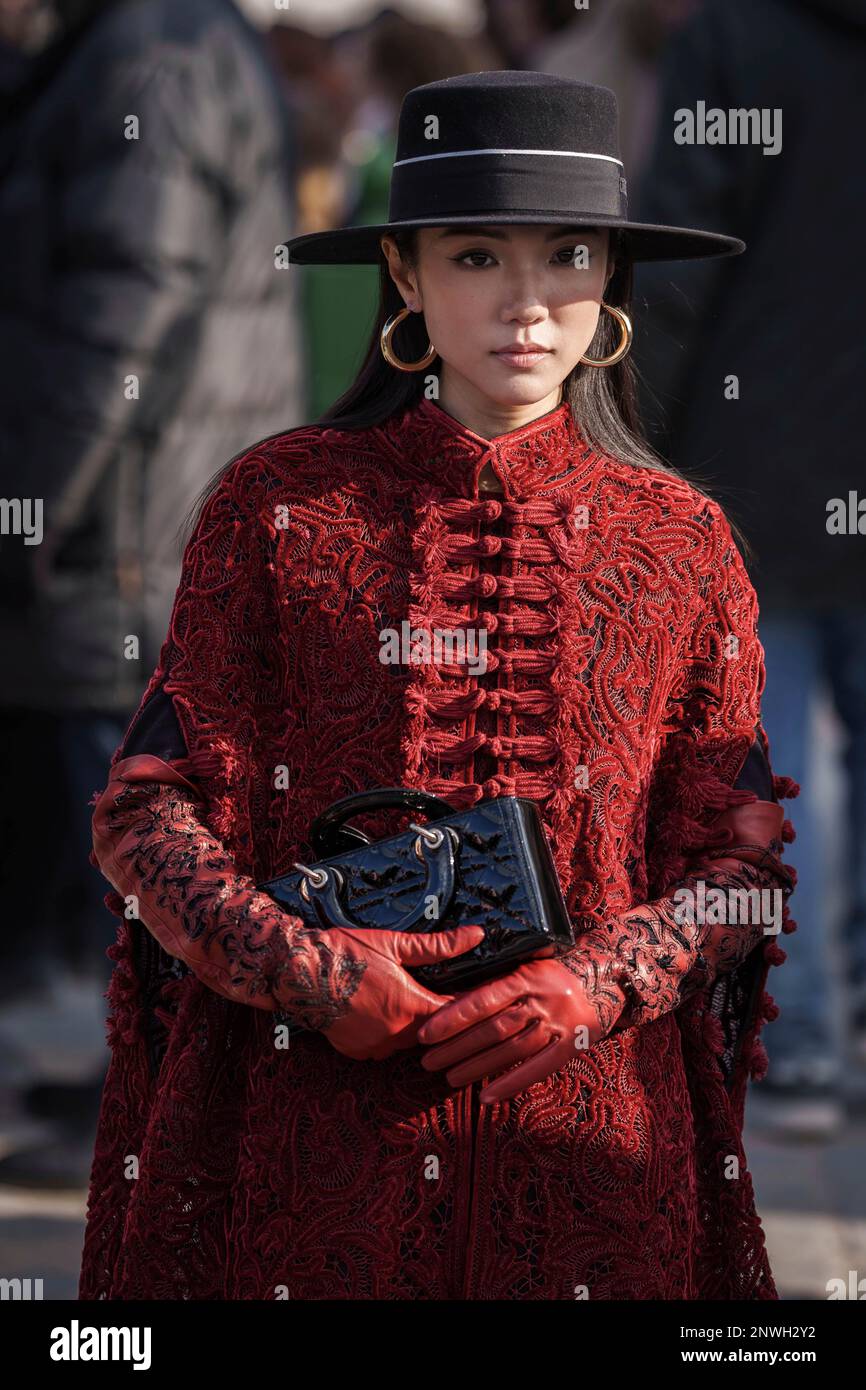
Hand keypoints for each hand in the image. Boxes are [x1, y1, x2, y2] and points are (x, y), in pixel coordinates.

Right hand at [319, 923, 485, 1061]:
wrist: (301, 972)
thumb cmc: (346, 954)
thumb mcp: (395, 945)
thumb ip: (439, 945)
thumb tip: (474, 937)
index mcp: (412, 1007)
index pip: (457, 1014)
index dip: (470, 1005)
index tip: (477, 994)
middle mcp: (397, 1034)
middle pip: (434, 1031)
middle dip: (440, 1015)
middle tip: (438, 993)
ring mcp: (377, 1047)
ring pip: (408, 1040)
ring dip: (413, 1024)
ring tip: (406, 1000)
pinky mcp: (359, 1052)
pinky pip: (384, 1046)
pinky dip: (387, 1033)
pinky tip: (382, 1013)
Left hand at [416, 953, 625, 1102]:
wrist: (608, 975)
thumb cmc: (556, 970)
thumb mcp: (529, 964)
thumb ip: (499, 978)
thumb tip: (451, 991)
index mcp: (526, 975)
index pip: (482, 1000)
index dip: (452, 1018)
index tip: (426, 1033)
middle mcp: (543, 999)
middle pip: (493, 1028)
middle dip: (457, 1047)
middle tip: (428, 1061)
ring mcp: (559, 1023)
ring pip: (512, 1049)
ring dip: (477, 1067)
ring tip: (449, 1078)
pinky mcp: (573, 1045)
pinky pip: (539, 1068)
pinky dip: (512, 1083)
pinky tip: (487, 1097)